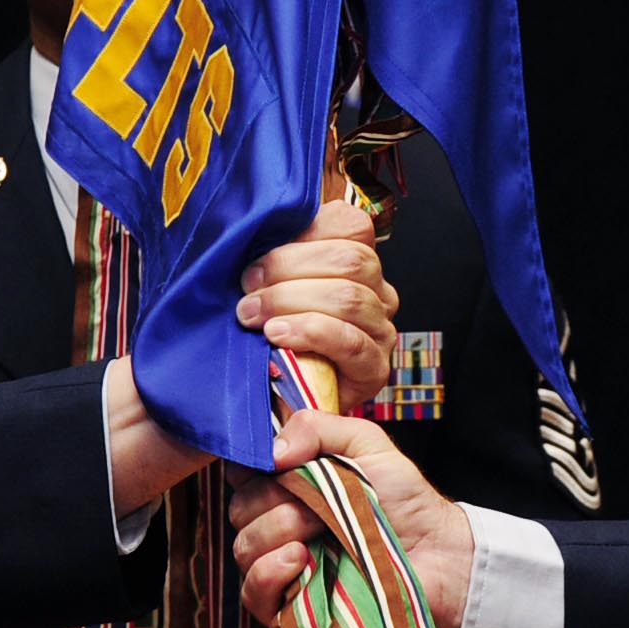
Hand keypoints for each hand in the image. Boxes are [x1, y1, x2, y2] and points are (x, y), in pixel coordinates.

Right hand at [232, 410, 470, 627]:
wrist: (438, 553)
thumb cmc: (404, 500)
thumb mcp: (366, 444)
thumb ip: (317, 427)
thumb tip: (271, 449)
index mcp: (289, 485)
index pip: (242, 472)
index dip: (252, 466)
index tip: (278, 464)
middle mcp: (279, 524)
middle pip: (239, 510)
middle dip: (272, 501)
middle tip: (315, 505)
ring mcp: (282, 566)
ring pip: (244, 548)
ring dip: (274, 533)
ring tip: (317, 532)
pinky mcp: (291, 606)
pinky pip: (252, 594)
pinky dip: (267, 574)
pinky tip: (297, 561)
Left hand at [238, 196, 397, 412]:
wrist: (264, 402)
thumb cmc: (262, 337)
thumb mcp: (263, 284)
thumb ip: (269, 253)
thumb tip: (254, 225)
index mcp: (355, 262)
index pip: (351, 225)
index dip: (305, 234)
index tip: (258, 259)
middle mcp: (376, 292)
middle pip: (351, 259)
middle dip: (288, 269)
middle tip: (248, 290)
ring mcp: (380, 331)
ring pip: (350, 297)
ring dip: (291, 302)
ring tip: (254, 316)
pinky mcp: (374, 369)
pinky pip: (351, 341)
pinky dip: (310, 333)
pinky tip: (278, 335)